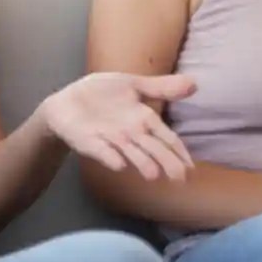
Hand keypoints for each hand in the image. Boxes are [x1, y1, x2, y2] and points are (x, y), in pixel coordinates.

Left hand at [43, 72, 196, 180]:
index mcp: (143, 120)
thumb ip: (161, 87)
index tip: (192, 167)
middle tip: (180, 178)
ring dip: (141, 163)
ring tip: (153, 175)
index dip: (179, 151)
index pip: (167, 138)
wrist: (66, 101)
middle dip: (166, 162)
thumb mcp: (132, 84)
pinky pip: (100, 150)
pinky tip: (118, 164)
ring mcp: (110, 139)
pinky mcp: (89, 142)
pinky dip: (109, 156)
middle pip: (152, 149)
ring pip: (130, 153)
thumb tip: (195, 83)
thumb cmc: (102, 95)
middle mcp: (130, 134)